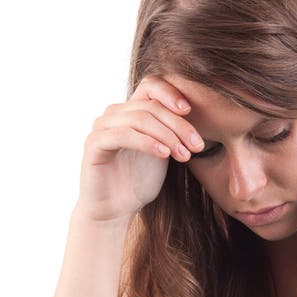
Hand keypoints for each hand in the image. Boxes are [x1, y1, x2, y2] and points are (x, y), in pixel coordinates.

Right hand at [78, 74, 204, 222]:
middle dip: (178, 125)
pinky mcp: (94, 144)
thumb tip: (202, 117)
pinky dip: (147, 142)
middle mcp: (114, 114)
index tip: (190, 111)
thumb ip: (173, 133)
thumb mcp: (164, 153)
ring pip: (139, 119)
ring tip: (185, 155)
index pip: (150, 86)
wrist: (115, 210)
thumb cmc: (139, 182)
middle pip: (150, 106)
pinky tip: (164, 154)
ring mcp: (102, 127)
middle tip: (197, 145)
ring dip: (167, 136)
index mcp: (131, 111)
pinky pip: (123, 135)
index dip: (171, 93)